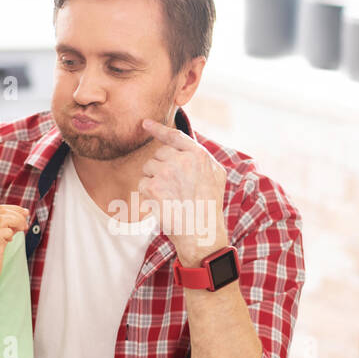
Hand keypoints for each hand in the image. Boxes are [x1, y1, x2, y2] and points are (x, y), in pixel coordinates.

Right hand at [0, 205, 27, 290]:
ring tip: (20, 231)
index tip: (25, 213)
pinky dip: (11, 234)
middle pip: (3, 210)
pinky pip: (4, 231)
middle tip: (25, 226)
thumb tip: (20, 220)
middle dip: (18, 215)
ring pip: (4, 218)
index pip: (0, 208)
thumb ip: (6, 230)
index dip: (15, 208)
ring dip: (17, 222)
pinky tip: (9, 241)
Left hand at [139, 118, 228, 266]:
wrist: (201, 234)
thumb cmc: (209, 207)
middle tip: (174, 188)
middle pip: (159, 154)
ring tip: (169, 197)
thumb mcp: (216, 176)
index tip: (145, 124)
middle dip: (161, 168)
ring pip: (148, 168)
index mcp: (199, 155)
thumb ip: (202, 158)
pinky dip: (147, 194)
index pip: (174, 136)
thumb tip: (188, 148)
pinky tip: (161, 203)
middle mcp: (182, 160)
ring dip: (154, 180)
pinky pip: (142, 183)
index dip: (158, 128)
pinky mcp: (152, 187)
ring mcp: (166, 172)